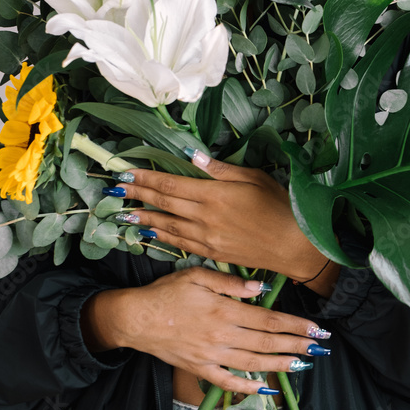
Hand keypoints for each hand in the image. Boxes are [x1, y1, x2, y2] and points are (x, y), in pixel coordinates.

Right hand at [81, 268, 329, 394]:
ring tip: (301, 364)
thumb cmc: (167, 292)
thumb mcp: (198, 275)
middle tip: (318, 347)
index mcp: (224, 310)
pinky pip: (227, 381)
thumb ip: (231, 283)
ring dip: (280, 364)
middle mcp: (222, 335)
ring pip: (253, 363)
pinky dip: (246, 386)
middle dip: (295, 345)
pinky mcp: (200, 368)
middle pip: (266, 343)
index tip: (314, 328)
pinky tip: (263, 388)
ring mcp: (211, 355)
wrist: (137, 318)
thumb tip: (261, 289)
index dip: (293, 325)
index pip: (268, 320)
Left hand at [116, 154, 330, 282]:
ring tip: (124, 214)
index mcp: (215, 194)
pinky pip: (181, 243)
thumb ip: (219, 169)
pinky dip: (162, 237)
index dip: (146, 177)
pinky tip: (151, 233)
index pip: (172, 183)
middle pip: (164, 203)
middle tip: (116, 189)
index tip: (127, 172)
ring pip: (167, 226)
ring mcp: (207, 238)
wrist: (293, 244)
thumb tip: (192, 156)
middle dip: (138, 194)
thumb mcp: (252, 177)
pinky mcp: (212, 253)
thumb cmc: (278, 205)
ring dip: (144, 218)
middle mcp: (205, 217)